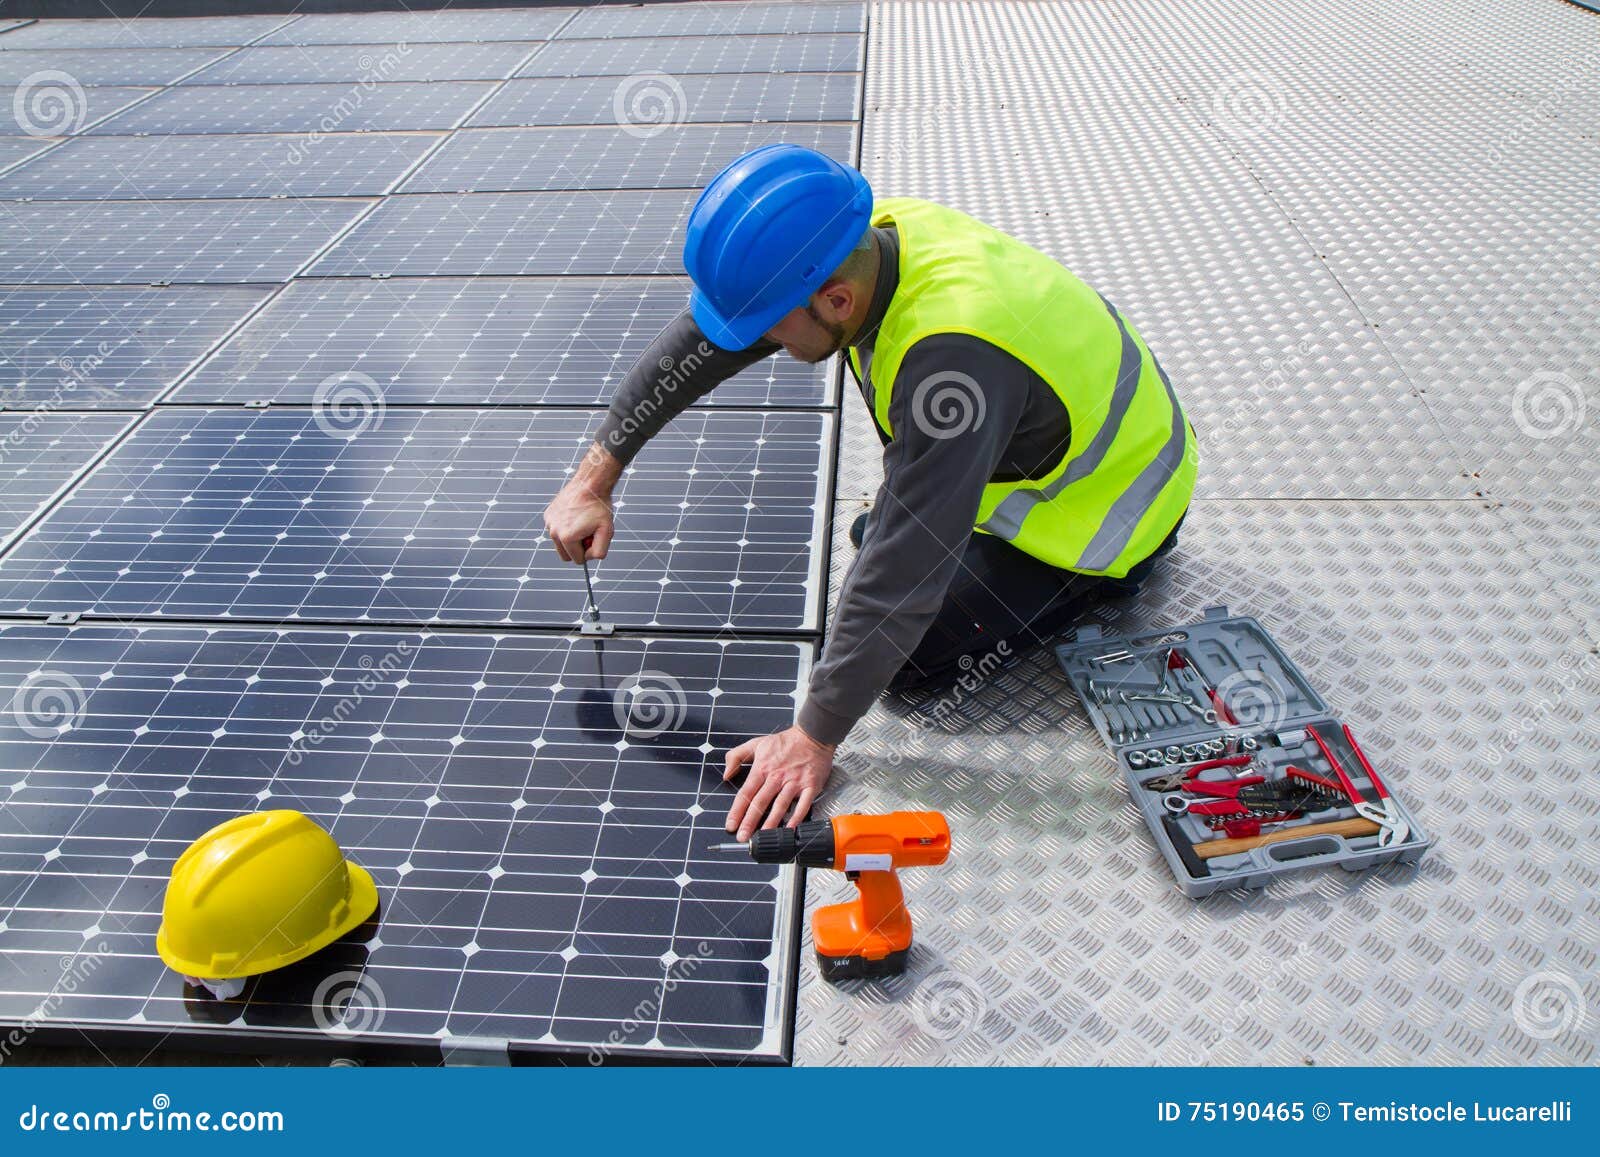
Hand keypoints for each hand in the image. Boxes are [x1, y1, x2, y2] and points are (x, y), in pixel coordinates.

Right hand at [544, 442, 621, 562]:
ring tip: (582, 522)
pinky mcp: (548, 515)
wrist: (589, 484)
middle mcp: (554, 531)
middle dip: (578, 548)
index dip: (589, 551)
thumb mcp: (607, 531)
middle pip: (566, 555)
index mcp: (567, 538)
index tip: (594, 537)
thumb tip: (589, 558)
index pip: (578, 560)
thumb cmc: (599, 507)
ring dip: (571, 537)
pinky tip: (575, 514)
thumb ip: (600, 551)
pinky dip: (566, 526)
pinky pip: (557, 529)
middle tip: (588, 532)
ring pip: (561, 542)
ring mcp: (549, 522)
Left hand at [723, 725, 835, 840]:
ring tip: (762, 836)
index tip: (731, 825)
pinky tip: (790, 828)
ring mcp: (794, 782)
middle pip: (760, 802)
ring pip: (780, 805)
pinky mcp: (810, 786)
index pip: (746, 793)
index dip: (737, 811)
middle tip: (742, 837)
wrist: (812, 735)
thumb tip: (726, 774)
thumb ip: (736, 756)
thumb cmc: (785, 742)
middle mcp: (777, 777)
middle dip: (749, 821)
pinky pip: (803, 804)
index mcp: (762, 768)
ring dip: (771, 822)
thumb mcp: (756, 743)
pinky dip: (797, 817)